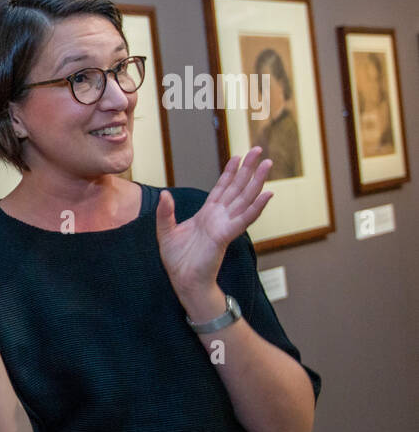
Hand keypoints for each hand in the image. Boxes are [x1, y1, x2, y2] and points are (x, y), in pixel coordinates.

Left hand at [155, 146, 273, 297]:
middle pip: (237, 187)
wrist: (183, 281)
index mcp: (207, 214)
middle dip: (248, 169)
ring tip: (267, 164)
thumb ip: (165, 212)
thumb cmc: (178, 259)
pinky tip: (267, 194)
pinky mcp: (226, 235)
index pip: (222, 188)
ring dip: (257, 181)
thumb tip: (165, 194)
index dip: (230, 172)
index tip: (238, 156)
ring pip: (245, 198)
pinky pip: (244, 218)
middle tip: (259, 150)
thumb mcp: (165, 231)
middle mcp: (219, 216)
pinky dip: (256, 206)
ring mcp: (225, 224)